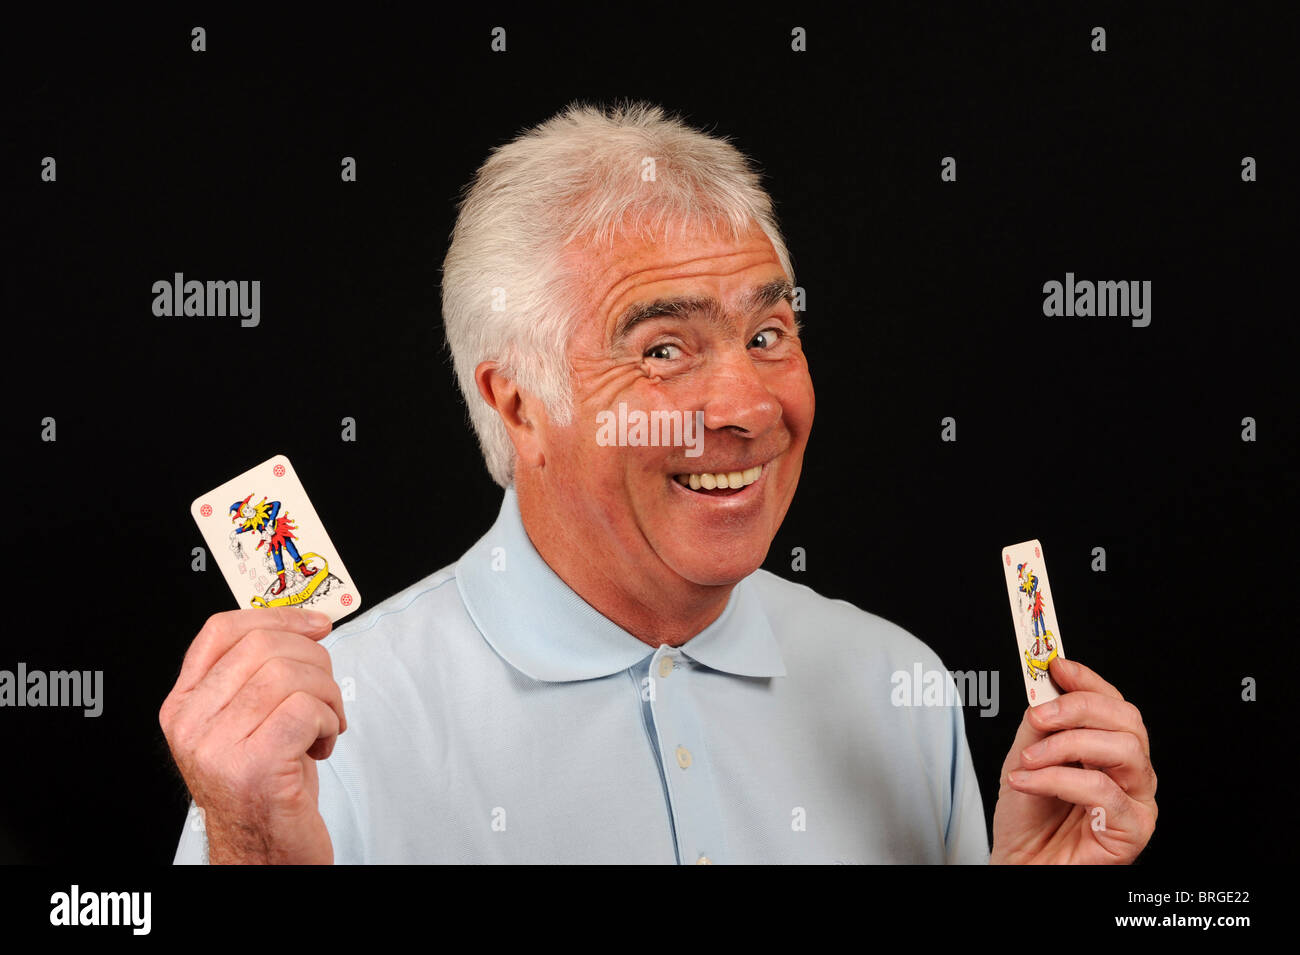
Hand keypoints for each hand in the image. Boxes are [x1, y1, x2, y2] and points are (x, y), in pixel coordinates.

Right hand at [159, 607, 343, 863]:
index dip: (277, 617)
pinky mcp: (253, 769)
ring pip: (288, 675)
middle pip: (263, 646)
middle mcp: (192, 724)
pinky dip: (327, 721)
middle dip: (314, 662)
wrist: (263, 852)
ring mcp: (217, 748)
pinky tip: (321, 744)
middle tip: (324, 694)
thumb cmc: (265, 786)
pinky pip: (304, 710)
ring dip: (326, 696)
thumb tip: (305, 624)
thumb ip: (260, 674)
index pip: (222, 630)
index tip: (315, 625)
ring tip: (323, 724)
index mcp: (184, 705)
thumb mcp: (250, 721)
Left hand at [990, 656, 1156, 863]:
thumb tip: (1046, 684)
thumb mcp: (1027, 755)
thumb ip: (1040, 722)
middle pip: (1128, 720)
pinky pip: (1105, 791)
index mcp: (1109, 748)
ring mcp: (1138, 800)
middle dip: (1079, 709)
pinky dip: (1060, 780)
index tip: (1057, 666)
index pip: (1113, 704)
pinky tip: (1029, 783)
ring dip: (1067, 746)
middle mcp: (1131, 771)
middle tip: (1038, 716)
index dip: (1088, 681)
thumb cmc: (1028, 816)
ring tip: (1029, 760)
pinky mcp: (1134, 830)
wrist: (1021, 862)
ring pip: (1125, 750)